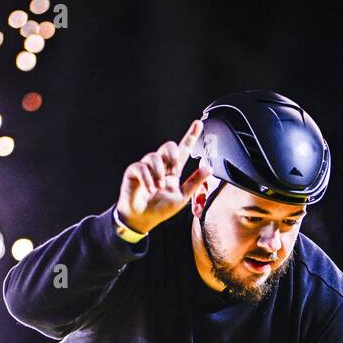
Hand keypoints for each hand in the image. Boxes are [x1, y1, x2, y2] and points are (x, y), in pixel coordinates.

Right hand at [116, 119, 211, 235]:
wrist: (142, 219)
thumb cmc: (160, 209)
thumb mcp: (182, 197)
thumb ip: (194, 182)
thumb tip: (209, 168)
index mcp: (173, 170)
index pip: (183, 150)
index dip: (190, 136)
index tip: (198, 123)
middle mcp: (160, 165)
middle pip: (168, 146)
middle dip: (173, 155)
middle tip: (174, 171)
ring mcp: (146, 167)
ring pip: (154, 157)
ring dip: (158, 173)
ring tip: (158, 188)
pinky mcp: (133, 171)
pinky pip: (141, 167)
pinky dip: (147, 179)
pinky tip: (150, 189)